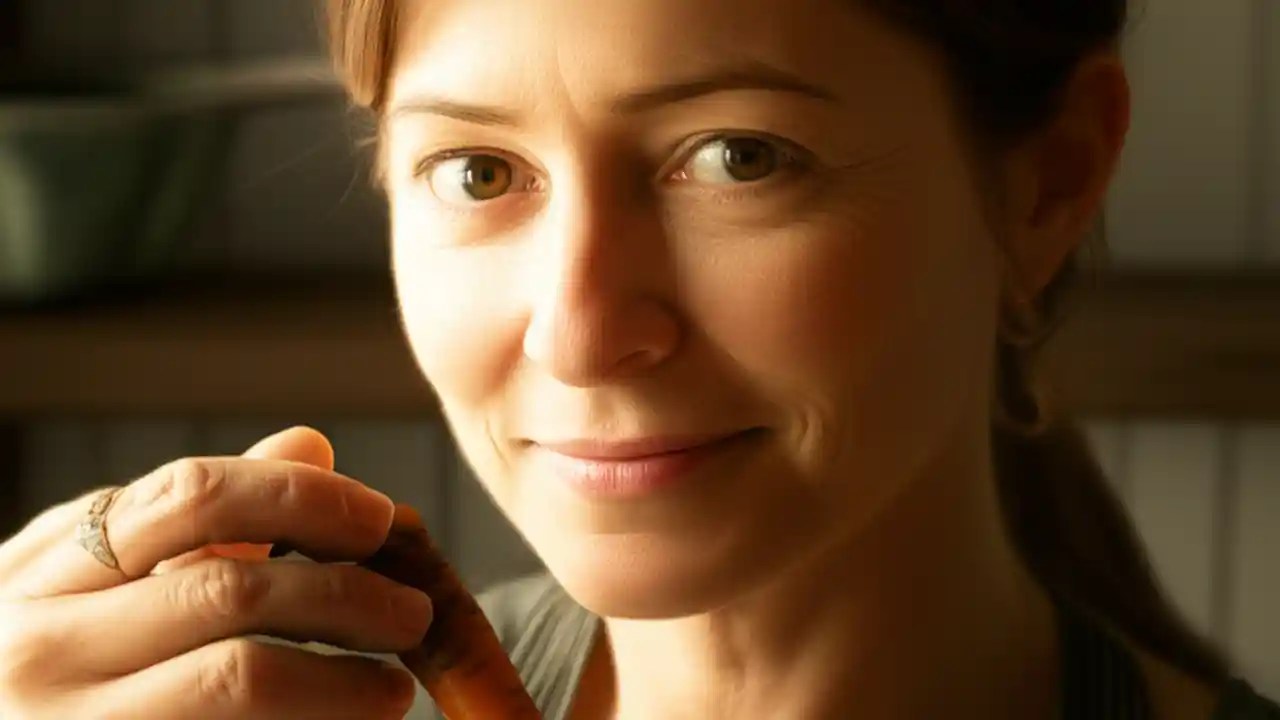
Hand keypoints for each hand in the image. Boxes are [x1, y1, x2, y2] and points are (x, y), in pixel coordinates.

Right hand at [0, 427, 431, 718]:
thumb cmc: (58, 662)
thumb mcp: (101, 580)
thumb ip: (204, 516)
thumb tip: (311, 446)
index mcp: (45, 569)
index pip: (195, 495)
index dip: (304, 498)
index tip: (380, 519)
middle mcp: (39, 645)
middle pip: (231, 590)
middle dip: (344, 595)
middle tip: (411, 613)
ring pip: (240, 677)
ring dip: (342, 680)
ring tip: (393, 686)